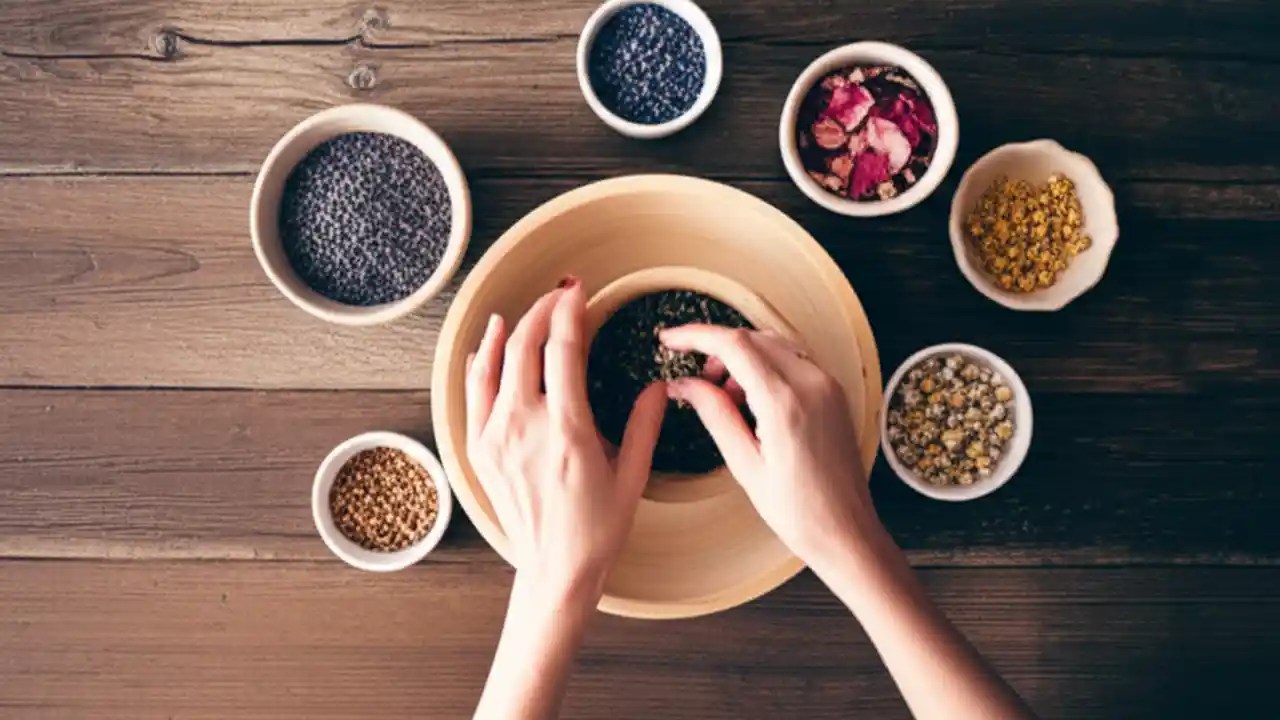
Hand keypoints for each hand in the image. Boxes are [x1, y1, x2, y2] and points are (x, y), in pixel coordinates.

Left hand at [466, 279, 666, 597]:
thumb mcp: (632, 475)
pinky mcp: (479, 449)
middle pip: (526, 344)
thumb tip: (658, 386)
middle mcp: (525, 425)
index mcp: (567, 428)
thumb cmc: (597, 528)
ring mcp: (495, 436)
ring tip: (524, 311)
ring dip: (510, 329)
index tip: (578, 290)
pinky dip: (480, 362)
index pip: (563, 348)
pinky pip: (473, 392)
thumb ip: (644, 425)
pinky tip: (490, 346)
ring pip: (494, 362)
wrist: (555, 570)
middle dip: (542, 310)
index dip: (570, 310)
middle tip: (558, 295)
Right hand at [659, 324, 875, 562]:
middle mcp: (812, 384)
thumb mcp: (744, 465)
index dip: (696, 336)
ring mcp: (828, 386)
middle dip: (717, 347)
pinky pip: (794, 360)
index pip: (733, 345)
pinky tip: (751, 396)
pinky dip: (766, 365)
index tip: (669, 340)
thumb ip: (714, 414)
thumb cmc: (796, 510)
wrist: (847, 531)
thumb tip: (683, 384)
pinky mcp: (835, 394)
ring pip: (775, 344)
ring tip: (722, 392)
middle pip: (753, 338)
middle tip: (692, 374)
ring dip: (742, 355)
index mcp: (785, 403)